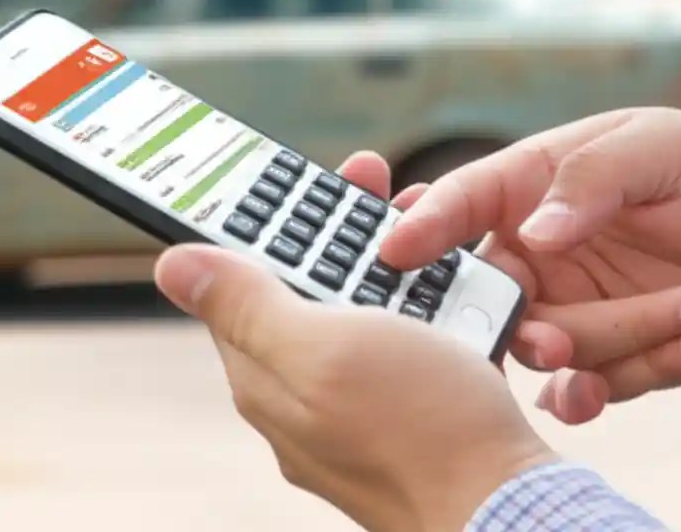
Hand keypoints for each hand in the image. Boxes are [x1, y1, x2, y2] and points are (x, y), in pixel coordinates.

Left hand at [153, 153, 554, 531]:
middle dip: (336, 239)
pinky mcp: (411, 423)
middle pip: (305, 296)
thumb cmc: (421, 429)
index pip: (240, 287)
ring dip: (391, 272)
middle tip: (376, 191)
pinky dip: (430, 316)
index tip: (302, 181)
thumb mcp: (324, 349)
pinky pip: (410, 352)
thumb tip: (170, 266)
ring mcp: (358, 416)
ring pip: (363, 319)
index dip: (267, 226)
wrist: (509, 511)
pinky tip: (455, 300)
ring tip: (429, 242)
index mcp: (267, 380)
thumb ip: (247, 306)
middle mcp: (304, 401)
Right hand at [372, 108, 680, 424]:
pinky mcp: (612, 358)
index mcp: (536, 186)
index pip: (461, 203)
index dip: (422, 226)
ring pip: (545, 352)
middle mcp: (540, 252)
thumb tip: (536, 234)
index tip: (392, 250)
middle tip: (550, 339)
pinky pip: (594, 388)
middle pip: (485, 298)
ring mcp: (572, 309)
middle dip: (512, 324)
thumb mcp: (660, 148)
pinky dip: (638, 378)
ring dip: (611, 348)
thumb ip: (592, 182)